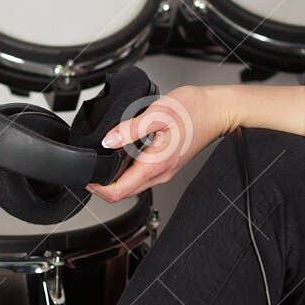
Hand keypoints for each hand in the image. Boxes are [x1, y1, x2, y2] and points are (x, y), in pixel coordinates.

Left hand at [85, 85, 232, 202]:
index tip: (86, 176)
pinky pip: (142, 177)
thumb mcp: (158, 114)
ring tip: (102, 161)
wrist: (218, 111)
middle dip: (102, 186)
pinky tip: (122, 155)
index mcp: (155, 165)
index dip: (97, 188)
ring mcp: (165, 172)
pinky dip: (127, 172)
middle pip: (123, 193)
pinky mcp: (167, 165)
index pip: (118, 192)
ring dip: (114, 180)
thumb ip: (130, 129)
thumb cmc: (195, 111)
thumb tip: (108, 141)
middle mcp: (160, 174)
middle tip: (89, 169)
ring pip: (132, 186)